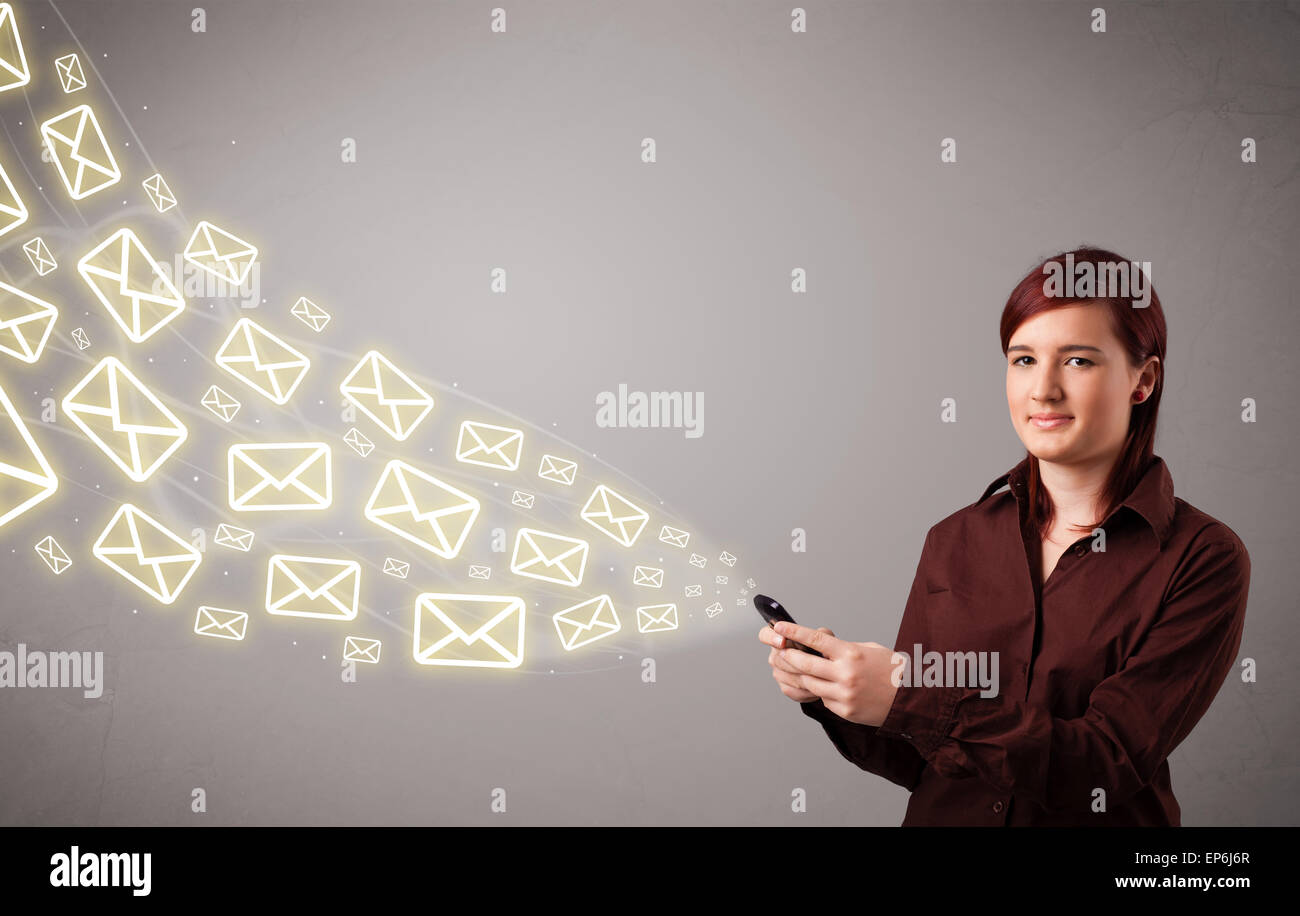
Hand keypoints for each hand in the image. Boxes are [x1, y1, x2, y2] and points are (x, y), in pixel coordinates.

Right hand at [759, 623, 834, 702]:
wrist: (828, 671)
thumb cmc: (823, 650)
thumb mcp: (825, 637)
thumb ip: (821, 633)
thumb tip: (819, 635)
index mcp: (779, 638)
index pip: (765, 635)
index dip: (771, 638)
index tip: (782, 641)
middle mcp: (775, 656)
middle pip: (777, 659)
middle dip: (795, 660)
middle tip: (811, 661)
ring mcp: (778, 673)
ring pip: (787, 676)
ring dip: (803, 675)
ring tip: (820, 674)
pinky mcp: (786, 688)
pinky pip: (794, 690)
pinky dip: (807, 688)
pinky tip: (818, 684)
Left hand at [763, 621, 901, 726]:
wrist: (913, 698)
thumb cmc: (893, 670)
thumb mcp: (870, 649)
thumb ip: (845, 649)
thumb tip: (822, 646)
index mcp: (850, 653)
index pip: (814, 639)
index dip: (793, 632)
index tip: (779, 626)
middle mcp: (845, 674)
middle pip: (804, 664)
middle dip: (790, 657)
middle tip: (783, 651)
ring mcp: (844, 695)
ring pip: (810, 684)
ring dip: (803, 676)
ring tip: (803, 670)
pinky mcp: (846, 711)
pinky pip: (824, 700)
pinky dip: (822, 693)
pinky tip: (829, 688)